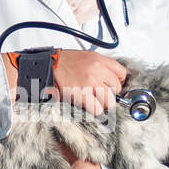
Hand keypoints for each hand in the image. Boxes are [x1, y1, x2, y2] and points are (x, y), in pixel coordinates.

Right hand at [0, 50, 125, 115]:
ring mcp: (90, 83)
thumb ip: (101, 66)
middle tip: (101, 94)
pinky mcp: (82, 95)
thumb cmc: (63, 63)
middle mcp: (96, 70)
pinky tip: (88, 106)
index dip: (118, 81)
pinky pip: (97, 109)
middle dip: (110, 94)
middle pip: (116, 89)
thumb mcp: (86, 57)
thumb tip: (112, 78)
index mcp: (98, 59)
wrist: (46, 67)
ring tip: (94, 101)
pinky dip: (94, 110)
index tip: (113, 85)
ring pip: (109, 101)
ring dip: (103, 103)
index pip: (121, 73)